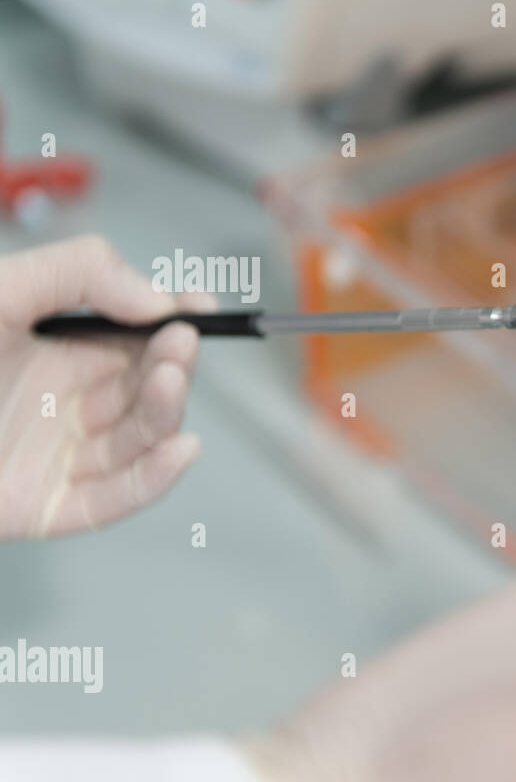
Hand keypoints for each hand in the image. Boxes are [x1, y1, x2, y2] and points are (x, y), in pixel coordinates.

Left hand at [0, 235, 207, 538]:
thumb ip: (79, 274)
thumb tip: (156, 296)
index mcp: (52, 348)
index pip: (132, 334)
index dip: (172, 321)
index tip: (203, 310)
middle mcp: (63, 401)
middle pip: (143, 386)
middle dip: (171, 364)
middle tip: (181, 344)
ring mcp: (57, 456)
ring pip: (137, 439)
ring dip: (165, 412)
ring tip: (172, 381)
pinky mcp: (46, 507)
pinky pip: (113, 499)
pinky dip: (154, 479)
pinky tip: (182, 449)